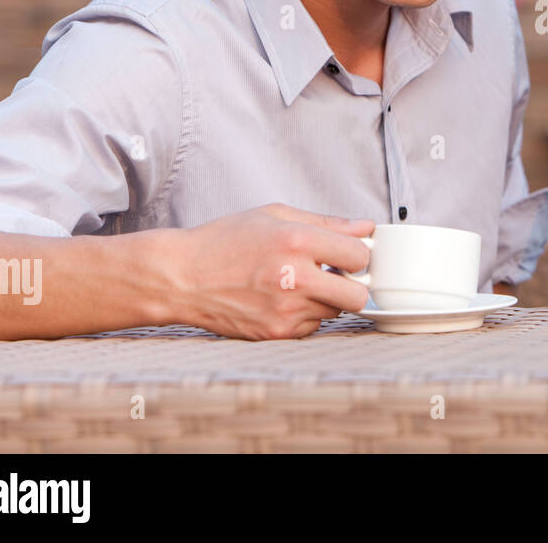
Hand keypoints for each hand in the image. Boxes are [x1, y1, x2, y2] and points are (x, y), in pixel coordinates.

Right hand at [167, 204, 376, 338]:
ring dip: (327, 299)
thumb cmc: (226, 240)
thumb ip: (326, 222)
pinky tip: (283, 299)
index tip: (346, 254)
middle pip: (358, 295)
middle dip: (353, 284)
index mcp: (296, 241)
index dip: (357, 254)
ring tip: (299, 283)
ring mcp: (284, 310)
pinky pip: (312, 327)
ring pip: (335, 312)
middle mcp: (294, 278)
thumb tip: (366, 227)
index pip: (359, 256)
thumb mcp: (274, 216)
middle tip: (336, 275)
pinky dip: (306, 315)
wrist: (181, 277)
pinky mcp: (275, 332)